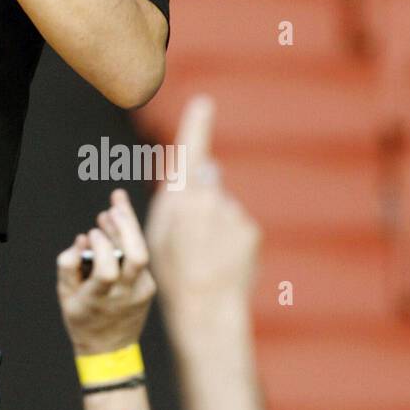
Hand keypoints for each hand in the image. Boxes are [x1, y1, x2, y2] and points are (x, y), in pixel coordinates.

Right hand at [56, 189, 156, 355]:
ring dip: (129, 228)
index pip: (107, 270)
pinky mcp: (150, 287)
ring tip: (115, 208)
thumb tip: (82, 239)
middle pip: (137, 256)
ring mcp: (142, 291)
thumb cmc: (82, 318)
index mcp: (100, 299)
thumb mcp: (65, 296)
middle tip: (113, 206)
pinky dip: (130, 240)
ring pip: (143, 253)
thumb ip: (68, 265)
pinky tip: (119, 226)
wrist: (110, 350)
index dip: (100, 248)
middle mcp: (126, 295)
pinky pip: (141, 257)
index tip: (90, 234)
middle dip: (126, 227)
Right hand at [145, 95, 259, 341]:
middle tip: (189, 237)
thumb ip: (178, 197)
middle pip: (204, 186)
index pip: (191, 151)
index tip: (203, 103)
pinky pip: (234, 225)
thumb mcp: (159, 230)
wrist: (206, 305)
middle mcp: (209, 199)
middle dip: (197, 201)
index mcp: (180, 197)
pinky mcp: (249, 230)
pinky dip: (227, 237)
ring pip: (220, 207)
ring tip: (203, 253)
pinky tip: (219, 258)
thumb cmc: (173, 269)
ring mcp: (232, 214)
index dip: (196, 125)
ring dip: (213, 223)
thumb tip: (206, 171)